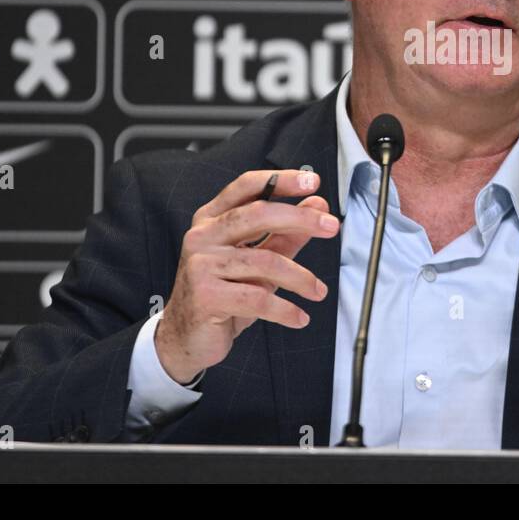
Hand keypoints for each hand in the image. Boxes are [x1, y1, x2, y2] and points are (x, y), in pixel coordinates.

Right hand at [155, 169, 339, 383]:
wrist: (187, 338)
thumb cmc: (223, 294)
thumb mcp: (256, 261)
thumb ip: (285, 234)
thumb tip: (317, 206)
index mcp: (211, 219)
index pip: (246, 187)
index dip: (281, 180)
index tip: (312, 183)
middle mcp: (202, 236)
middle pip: (258, 215)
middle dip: (301, 219)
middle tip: (331, 227)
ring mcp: (201, 265)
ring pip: (265, 261)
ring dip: (300, 278)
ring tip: (317, 291)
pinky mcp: (206, 296)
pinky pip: (257, 298)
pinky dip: (285, 309)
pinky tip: (299, 317)